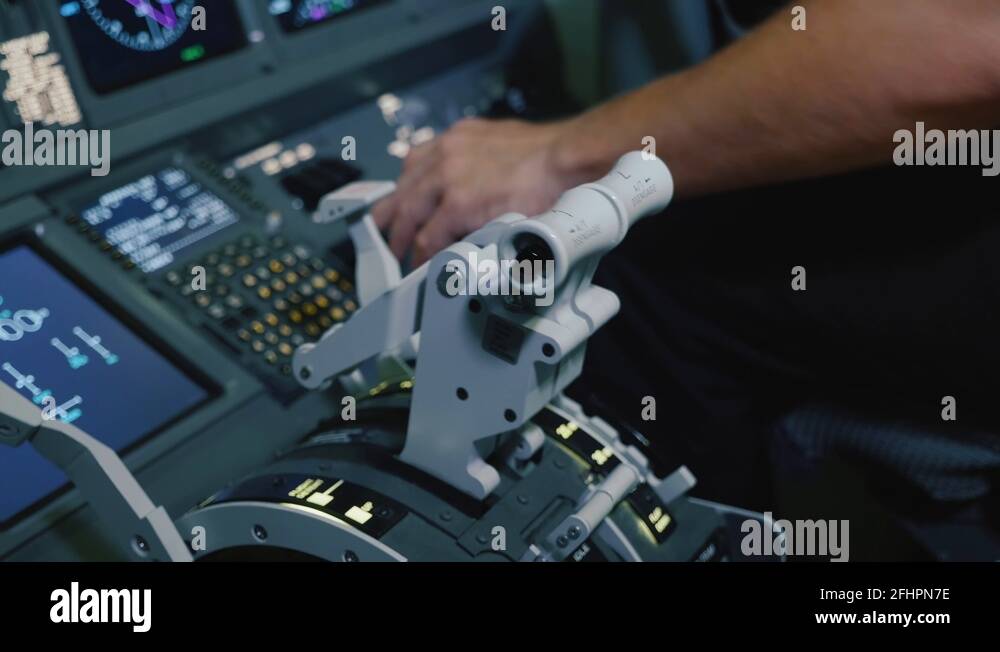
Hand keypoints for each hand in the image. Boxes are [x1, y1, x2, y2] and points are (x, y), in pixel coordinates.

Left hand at [372, 117, 576, 264]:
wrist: (568, 158)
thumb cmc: (549, 155)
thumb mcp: (502, 146)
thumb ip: (481, 164)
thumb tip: (479, 186)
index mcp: (456, 140)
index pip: (413, 166)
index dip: (402, 193)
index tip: (397, 209)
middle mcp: (446, 153)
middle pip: (402, 191)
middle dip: (390, 220)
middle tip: (387, 242)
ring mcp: (449, 177)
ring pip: (408, 215)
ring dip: (402, 242)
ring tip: (401, 262)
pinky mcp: (459, 203)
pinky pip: (430, 237)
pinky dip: (424, 255)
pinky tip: (424, 268)